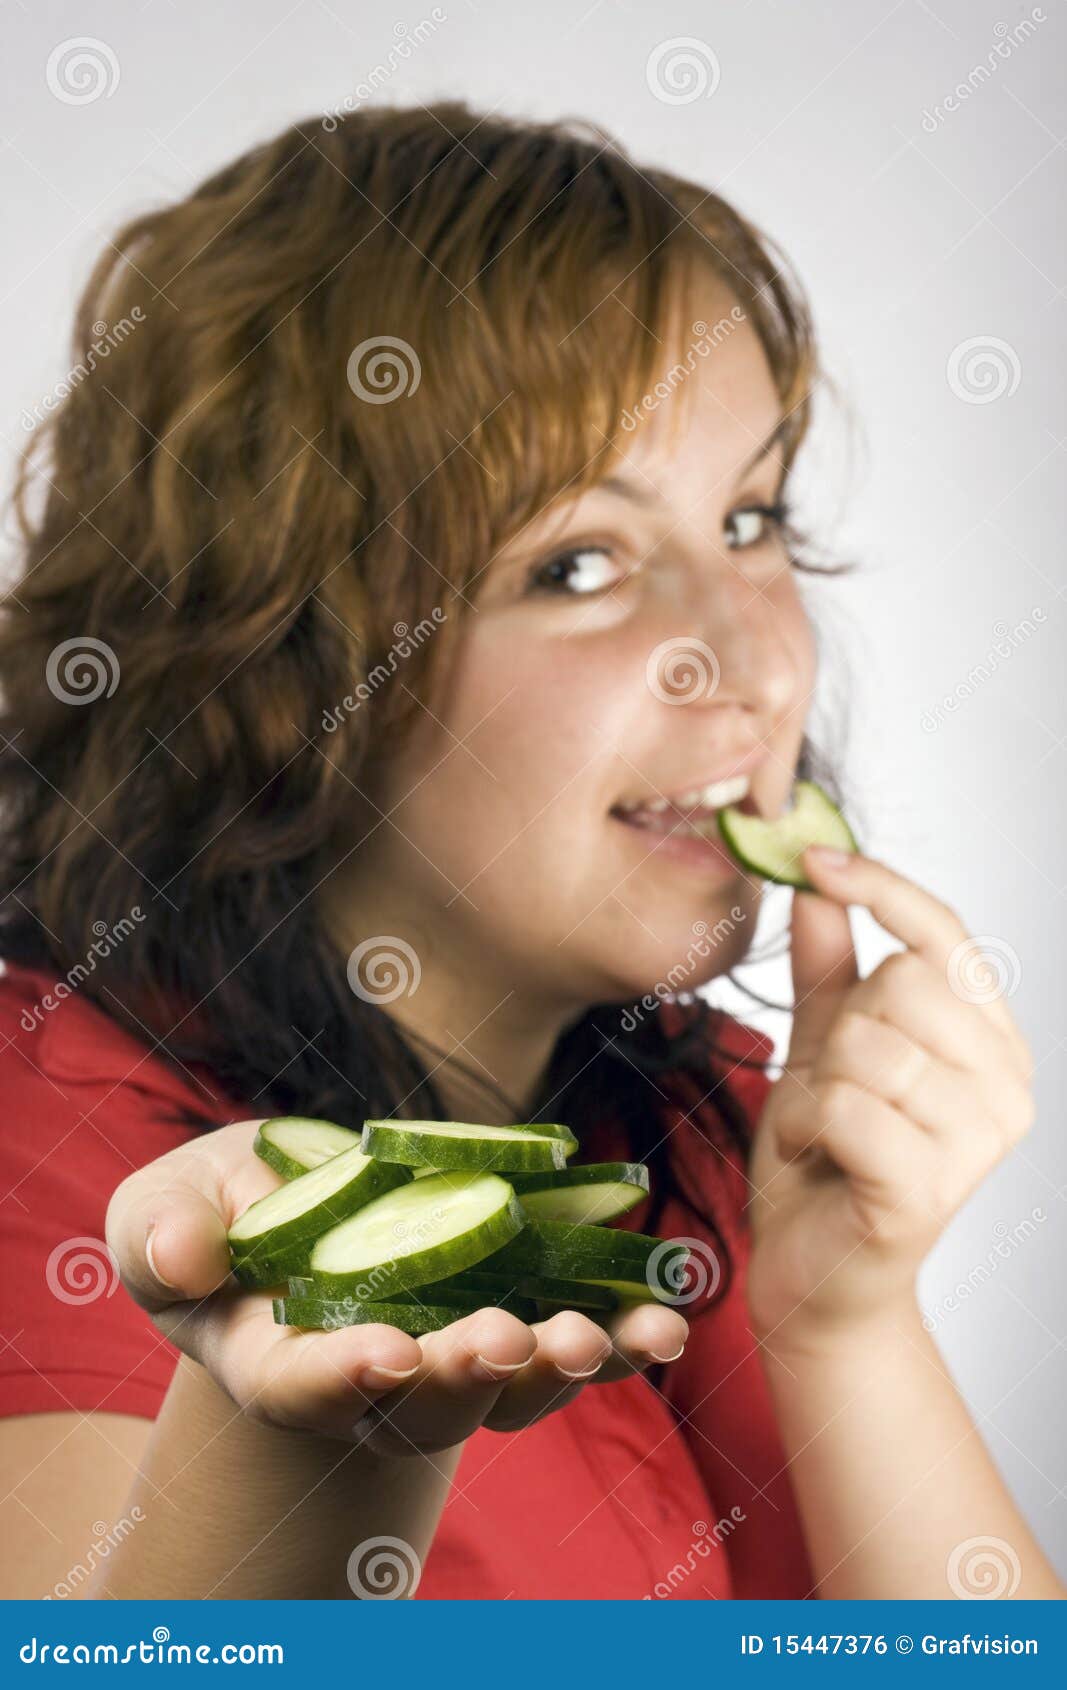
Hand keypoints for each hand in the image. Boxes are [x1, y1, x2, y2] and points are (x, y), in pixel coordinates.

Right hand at [106, 1120, 688, 1455]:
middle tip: (504, 1340)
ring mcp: (448, 1359)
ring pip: (509, 1392)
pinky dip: (619, 1341)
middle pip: (424, 1403)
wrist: (294, 1221)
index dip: (343, 1374)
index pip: (304, 1385)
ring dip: (561, 1367)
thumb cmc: (218, 1218)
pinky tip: (666, 1318)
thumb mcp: (166, 1212)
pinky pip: (567, 1348)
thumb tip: (184, 1255)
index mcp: (274, 1360)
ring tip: (610, 1335)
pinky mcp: (509, 1321)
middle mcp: (370, 1382)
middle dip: (468, 1374)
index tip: (386, 1350)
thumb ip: (164, 1239)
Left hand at [746, 847, 1033, 1348]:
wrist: (811, 1276)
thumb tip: (816, 880)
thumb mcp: (822, 1044)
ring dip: (813, 1084)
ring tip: (823, 1130)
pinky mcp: (930, 1189)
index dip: (881, 888)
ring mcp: (977, 1142)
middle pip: (899, 984)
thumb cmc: (825, 1158)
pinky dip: (805, 1124)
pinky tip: (818, 1159)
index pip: (946, 937)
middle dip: (838, 1029)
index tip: (815, 857)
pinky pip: (843, 1104)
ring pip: (865, 1043)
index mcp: (991, 1041)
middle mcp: (1006, 1086)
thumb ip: (827, 965)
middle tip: (834, 1089)